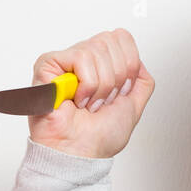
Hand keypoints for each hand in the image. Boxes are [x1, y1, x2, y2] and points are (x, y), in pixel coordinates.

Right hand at [27, 28, 155, 159]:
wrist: (81, 152)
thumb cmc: (99, 137)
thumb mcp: (133, 106)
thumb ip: (142, 82)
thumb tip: (139, 61)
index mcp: (100, 65)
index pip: (122, 38)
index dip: (128, 66)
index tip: (120, 93)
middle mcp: (83, 60)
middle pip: (112, 41)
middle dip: (116, 78)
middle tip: (103, 100)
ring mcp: (65, 61)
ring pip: (97, 50)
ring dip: (100, 86)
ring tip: (88, 104)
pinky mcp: (48, 64)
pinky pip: (81, 58)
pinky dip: (87, 85)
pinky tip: (77, 100)